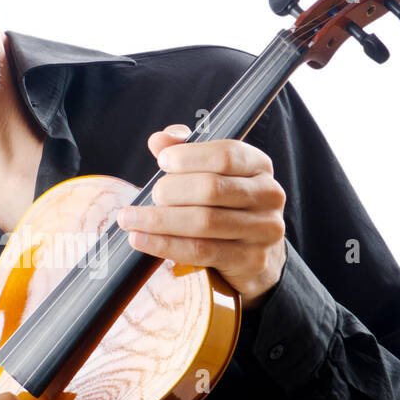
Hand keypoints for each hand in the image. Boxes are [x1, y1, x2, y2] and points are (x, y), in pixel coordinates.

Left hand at [116, 124, 286, 309]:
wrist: (259, 255)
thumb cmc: (227, 207)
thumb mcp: (212, 174)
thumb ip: (187, 153)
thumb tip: (159, 139)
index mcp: (259, 165)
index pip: (226, 154)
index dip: (190, 156)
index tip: (162, 161)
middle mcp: (269, 195)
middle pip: (212, 188)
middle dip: (172, 191)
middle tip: (150, 195)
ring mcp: (263, 229)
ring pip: (205, 222)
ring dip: (160, 220)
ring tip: (131, 219)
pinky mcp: (251, 260)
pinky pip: (201, 251)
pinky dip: (165, 245)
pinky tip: (140, 239)